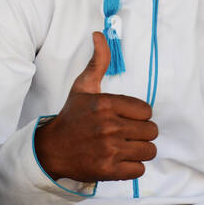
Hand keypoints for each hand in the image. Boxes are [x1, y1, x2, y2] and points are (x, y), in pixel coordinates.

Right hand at [33, 31, 158, 182]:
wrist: (52, 149)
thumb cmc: (72, 117)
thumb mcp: (83, 87)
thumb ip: (98, 62)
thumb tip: (100, 34)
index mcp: (106, 104)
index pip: (147, 111)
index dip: (138, 115)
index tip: (124, 118)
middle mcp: (109, 126)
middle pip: (151, 132)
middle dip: (141, 133)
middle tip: (124, 134)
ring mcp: (109, 150)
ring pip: (148, 151)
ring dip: (138, 151)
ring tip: (124, 148)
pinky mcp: (109, 170)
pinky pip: (139, 170)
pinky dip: (132, 167)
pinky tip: (119, 160)